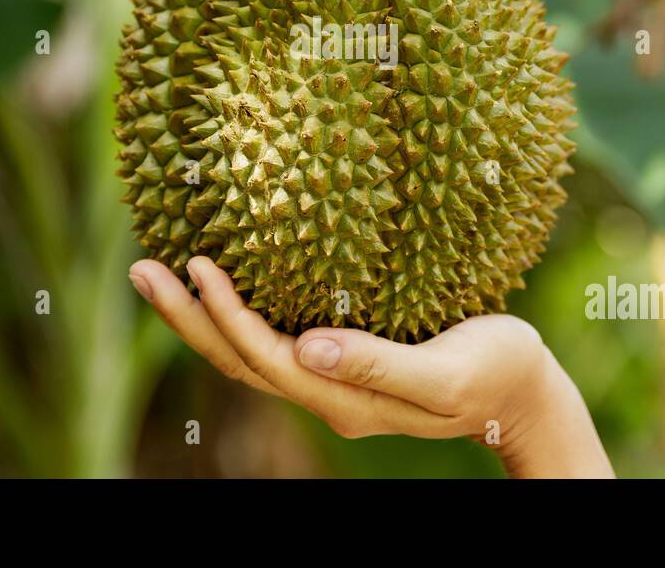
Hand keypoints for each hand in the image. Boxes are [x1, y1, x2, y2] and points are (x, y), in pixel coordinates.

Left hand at [129, 256, 613, 477]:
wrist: (523, 394)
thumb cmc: (494, 371)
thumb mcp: (446, 371)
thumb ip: (379, 363)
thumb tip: (309, 346)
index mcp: (345, 397)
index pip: (267, 358)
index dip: (226, 316)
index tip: (196, 266)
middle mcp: (327, 391)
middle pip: (239, 359)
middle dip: (187, 318)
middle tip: (140, 269)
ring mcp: (332, 378)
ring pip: (249, 351)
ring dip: (200, 316)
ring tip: (158, 273)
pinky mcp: (342, 359)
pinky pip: (274, 339)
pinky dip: (237, 313)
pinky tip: (222, 284)